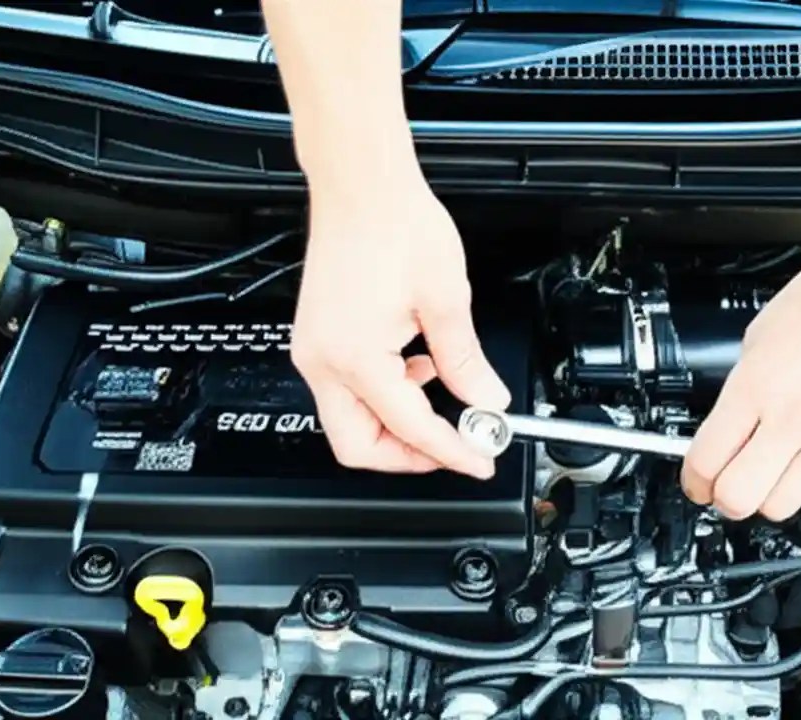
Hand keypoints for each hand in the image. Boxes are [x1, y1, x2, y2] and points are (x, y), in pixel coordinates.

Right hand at [291, 167, 509, 478]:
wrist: (361, 186)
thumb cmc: (394, 226)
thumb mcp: (447, 300)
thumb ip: (466, 361)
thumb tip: (485, 398)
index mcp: (355, 357)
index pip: (410, 428)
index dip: (451, 451)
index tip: (480, 459)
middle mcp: (323, 360)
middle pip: (357, 446)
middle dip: (407, 456)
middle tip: (454, 446)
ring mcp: (314, 349)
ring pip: (348, 422)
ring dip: (395, 424)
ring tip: (441, 401)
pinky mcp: (317, 336)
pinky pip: (345, 389)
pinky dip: (381, 396)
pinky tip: (415, 371)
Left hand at [680, 238, 800, 519]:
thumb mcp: (761, 335)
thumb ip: (742, 388)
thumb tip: (726, 429)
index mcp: (755, 385)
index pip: (705, 462)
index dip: (694, 482)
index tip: (698, 484)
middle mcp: (793, 417)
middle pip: (738, 499)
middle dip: (726, 498)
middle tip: (731, 484)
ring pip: (782, 506)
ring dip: (771, 493)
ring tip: (777, 467)